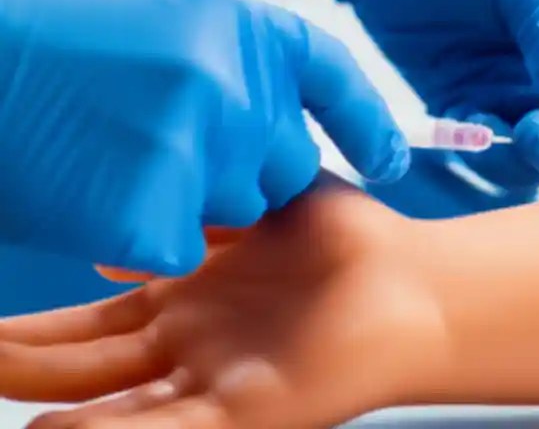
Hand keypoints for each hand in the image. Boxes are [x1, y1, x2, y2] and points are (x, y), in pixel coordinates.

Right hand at [0, 0, 407, 274]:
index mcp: (242, 25)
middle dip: (245, 169)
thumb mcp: (147, 10)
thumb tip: (252, 94)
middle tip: (168, 151)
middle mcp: (240, 86)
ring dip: (187, 201)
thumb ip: (215, 55)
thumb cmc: (34, 23)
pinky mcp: (154, 215)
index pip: (333, 80)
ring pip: (231, 208)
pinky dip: (134, 238)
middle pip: (284, 161)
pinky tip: (89, 197)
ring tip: (110, 158)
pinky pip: (173, 249)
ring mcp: (202, 151)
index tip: (390, 160)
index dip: (365, 123)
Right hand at [0, 178, 440, 428]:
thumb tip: (118, 235)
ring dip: (53, 409)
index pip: (86, 325)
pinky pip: (170, 428)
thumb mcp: (253, 210)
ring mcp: (213, 384)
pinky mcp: (248, 411)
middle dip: (19, 363)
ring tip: (2, 407)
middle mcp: (187, 351)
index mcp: (184, 304)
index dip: (31, 330)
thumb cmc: (347, 238)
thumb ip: (190, 217)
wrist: (418, 277)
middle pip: (80, 368)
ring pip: (111, 407)